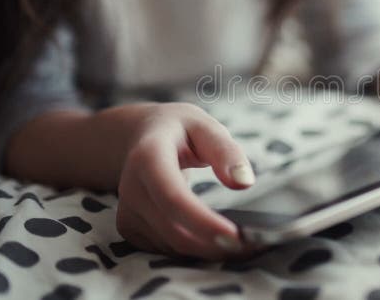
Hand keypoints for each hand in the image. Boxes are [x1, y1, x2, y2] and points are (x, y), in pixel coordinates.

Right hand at [112, 103, 253, 258]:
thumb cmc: (178, 131)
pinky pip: (165, 249)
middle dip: (213, 244)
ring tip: (242, 245)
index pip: (173, 197)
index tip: (235, 236)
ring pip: (171, 245)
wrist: (140, 136)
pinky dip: (193, 250)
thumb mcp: (205, 127)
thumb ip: (226, 151)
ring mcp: (127, 211)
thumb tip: (244, 182)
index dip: (202, 221)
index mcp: (148, 157)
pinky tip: (215, 241)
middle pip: (173, 230)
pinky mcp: (130, 228)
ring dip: (207, 251)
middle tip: (252, 246)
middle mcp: (132, 188)